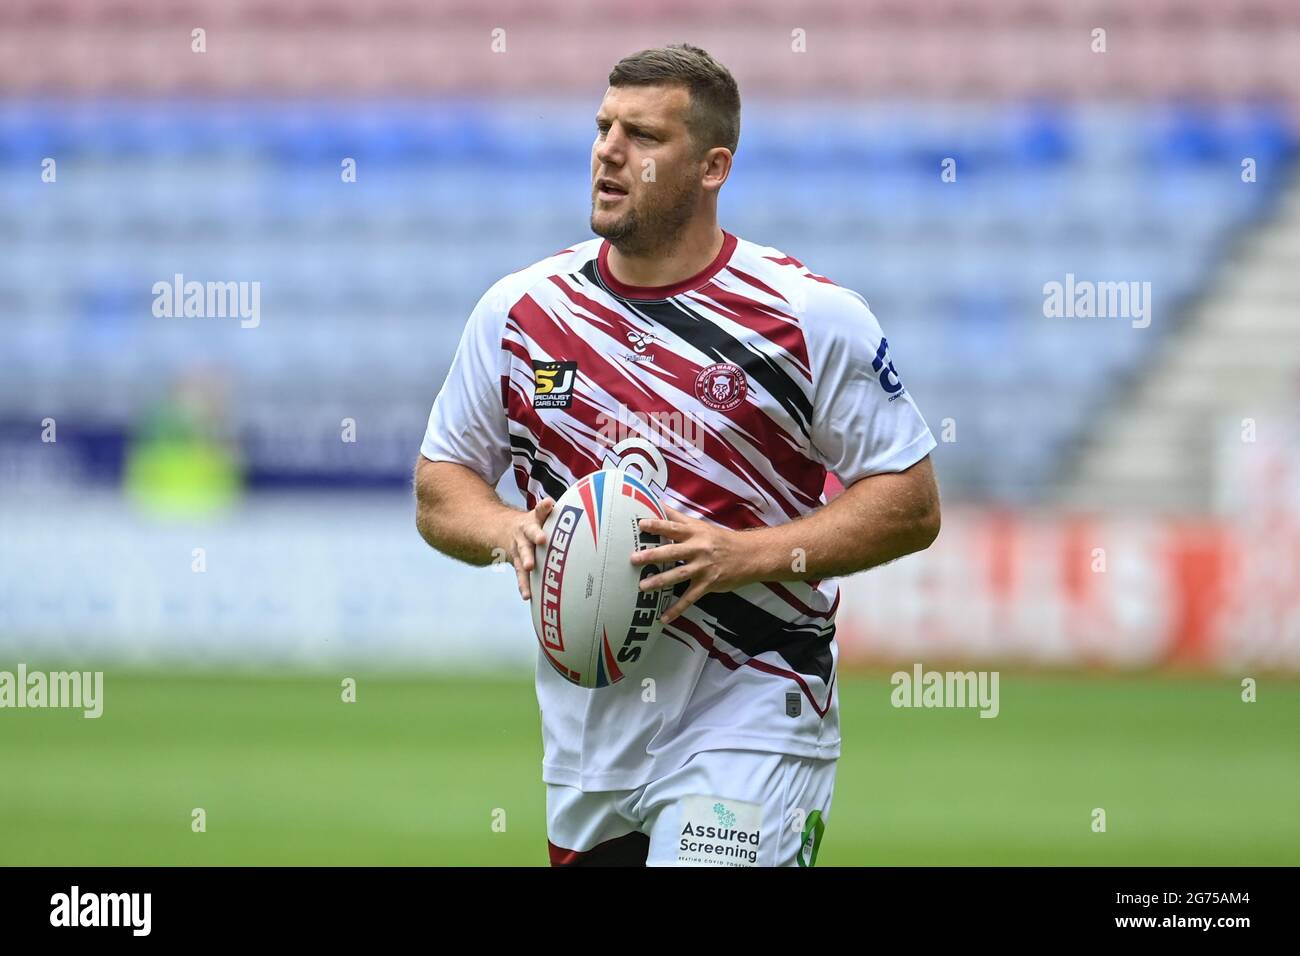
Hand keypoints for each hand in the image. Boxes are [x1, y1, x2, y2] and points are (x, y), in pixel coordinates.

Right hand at [505, 498, 554, 600]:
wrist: (504, 530)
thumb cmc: (534, 524)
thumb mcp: (541, 515)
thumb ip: (554, 513)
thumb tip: (583, 506)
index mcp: (534, 520)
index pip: (540, 511)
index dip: (544, 507)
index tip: (549, 503)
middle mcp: (525, 533)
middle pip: (531, 532)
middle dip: (536, 535)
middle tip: (542, 539)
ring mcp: (519, 548)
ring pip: (522, 554)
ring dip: (527, 560)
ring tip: (530, 567)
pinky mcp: (517, 563)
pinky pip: (521, 575)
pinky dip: (524, 585)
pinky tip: (527, 596)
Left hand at [631, 506, 754, 624]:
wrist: (750, 555)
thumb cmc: (720, 540)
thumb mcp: (701, 526)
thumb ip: (678, 518)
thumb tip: (657, 504)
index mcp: (695, 533)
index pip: (673, 527)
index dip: (658, 525)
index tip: (641, 524)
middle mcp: (698, 549)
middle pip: (673, 551)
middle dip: (653, 555)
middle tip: (635, 559)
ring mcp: (703, 567)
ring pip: (678, 575)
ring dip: (660, 581)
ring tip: (642, 586)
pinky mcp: (708, 584)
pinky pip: (689, 598)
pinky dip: (676, 609)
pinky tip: (663, 617)